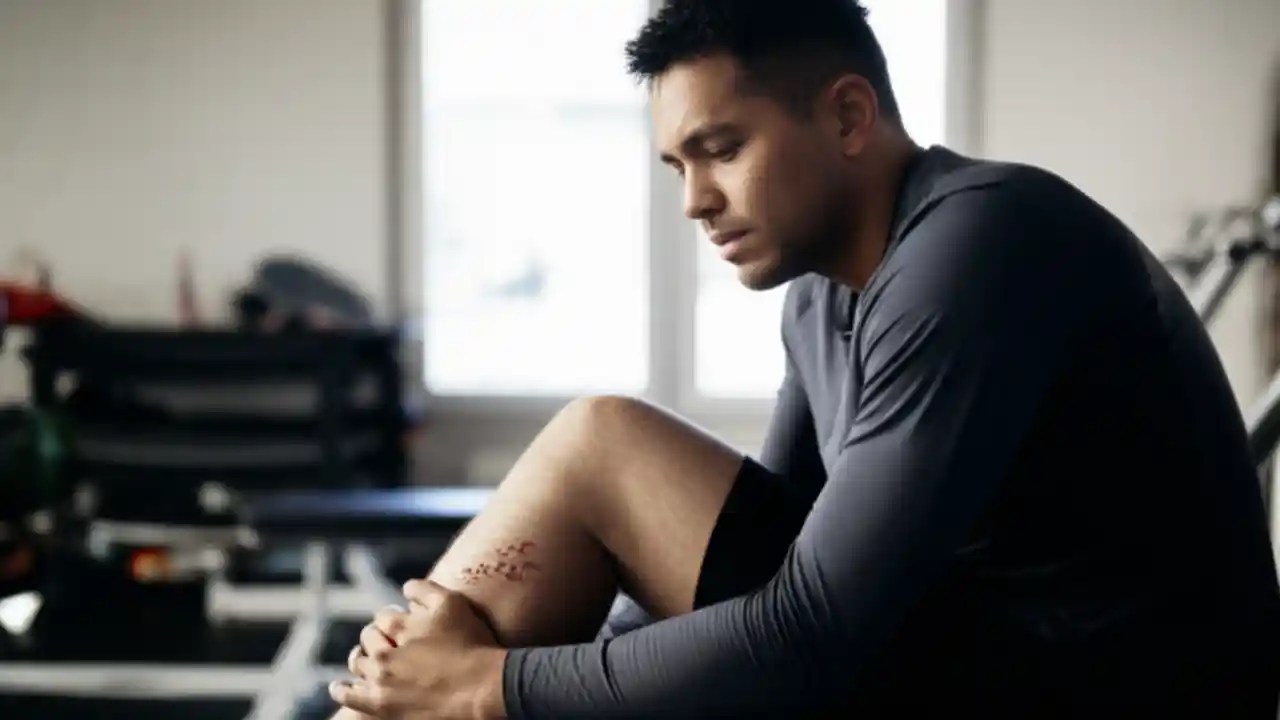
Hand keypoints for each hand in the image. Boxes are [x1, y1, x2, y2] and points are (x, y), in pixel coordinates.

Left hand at [331, 580, 507, 718]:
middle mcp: (384, 654)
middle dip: (378, 636)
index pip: (384, 616)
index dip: (395, 617)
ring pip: (359, 664)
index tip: (404, 624)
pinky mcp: (381, 707)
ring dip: (363, 658)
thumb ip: (425, 590)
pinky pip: (350, 696)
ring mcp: (381, 683)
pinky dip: (342, 689)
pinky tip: (340, 686)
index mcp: (398, 627)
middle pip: (369, 638)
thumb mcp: (453, 604)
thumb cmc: (472, 644)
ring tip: (370, 659)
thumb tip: (405, 588)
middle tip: (391, 641)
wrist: (481, 689)